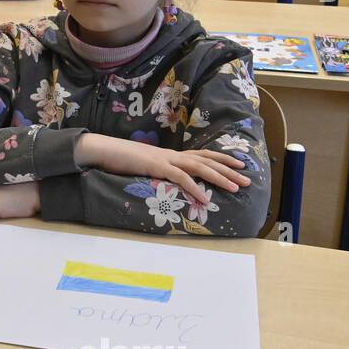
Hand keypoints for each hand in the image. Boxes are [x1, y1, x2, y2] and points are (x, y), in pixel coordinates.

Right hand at [76, 134, 249, 205]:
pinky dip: (194, 188)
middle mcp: (171, 154)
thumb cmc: (119, 159)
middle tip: (247, 180)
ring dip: (219, 178)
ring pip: (199, 167)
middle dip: (229, 170)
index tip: (239, 165)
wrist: (101, 150)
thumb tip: (166, 181)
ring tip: (235, 188)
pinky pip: (180, 178)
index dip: (222, 159)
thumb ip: (157, 172)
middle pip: (207, 160)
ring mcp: (164, 159)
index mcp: (169, 154)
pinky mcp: (156, 166)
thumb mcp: (143, 166)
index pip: (202, 154)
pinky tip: (205, 198)